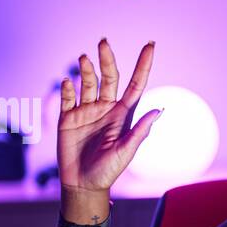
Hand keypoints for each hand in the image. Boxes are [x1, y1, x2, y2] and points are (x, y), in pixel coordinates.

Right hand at [57, 39, 161, 191]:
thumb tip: (158, 110)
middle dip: (107, 59)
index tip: (150, 45)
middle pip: (109, 77)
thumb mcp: (126, 152)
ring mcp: (87, 111)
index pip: (136, 84)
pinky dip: (67, 88)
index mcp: (123, 115)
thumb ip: (140, 131)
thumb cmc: (108, 171)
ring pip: (88, 83)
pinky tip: (69, 81)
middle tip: (103, 42)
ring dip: (87, 69)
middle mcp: (106, 108)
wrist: (83, 184)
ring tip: (84, 58)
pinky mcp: (68, 118)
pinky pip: (67, 97)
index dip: (143, 65)